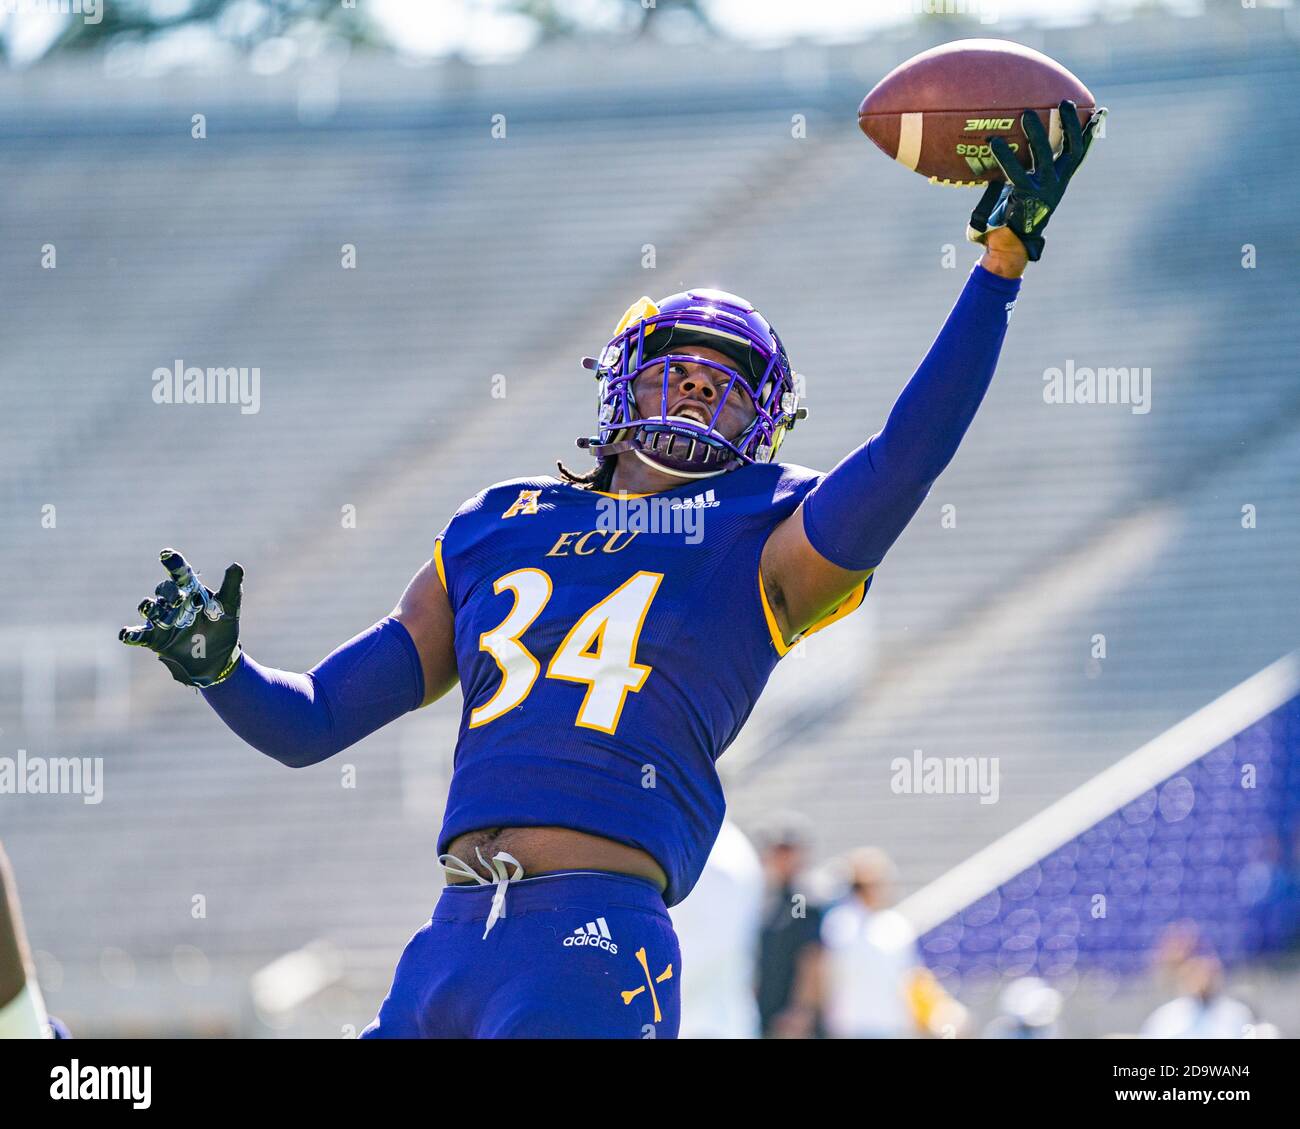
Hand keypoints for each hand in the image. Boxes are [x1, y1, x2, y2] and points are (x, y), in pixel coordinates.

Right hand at [119, 549, 242, 686]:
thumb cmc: (222, 628)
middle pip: (164, 590)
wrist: (217, 659)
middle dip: (169, 591)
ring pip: (150, 609)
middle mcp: (173, 602)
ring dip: (149, 608)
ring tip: (150, 607)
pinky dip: (130, 634)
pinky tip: (125, 635)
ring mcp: (162, 619)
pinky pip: (139, 635)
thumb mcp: (229, 608)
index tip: (166, 554)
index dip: (174, 563)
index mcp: (191, 591)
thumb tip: (235, 565)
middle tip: (178, 598)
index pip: (182, 574)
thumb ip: (232, 587)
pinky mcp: (154, 638)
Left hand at [967, 99, 1105, 261]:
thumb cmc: (1009, 217)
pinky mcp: (1026, 196)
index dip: (1089, 133)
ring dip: (1037, 133)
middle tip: (1064, 101)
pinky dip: (1004, 156)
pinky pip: (1015, 171)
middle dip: (1070, 124)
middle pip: (1070, 149)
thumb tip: (1001, 146)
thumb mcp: (1020, 191)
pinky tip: (994, 141)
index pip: (1079, 154)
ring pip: (1044, 156)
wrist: (1007, 246)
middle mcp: (1056, 184)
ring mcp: (1043, 190)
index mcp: (1060, 181)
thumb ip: (1019, 173)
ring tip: (1026, 113)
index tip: (1099, 112)